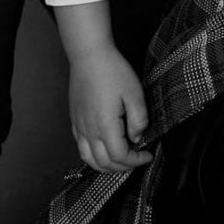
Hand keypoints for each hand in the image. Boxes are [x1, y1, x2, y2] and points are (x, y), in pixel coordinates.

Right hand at [67, 43, 152, 171]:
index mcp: (105, 126)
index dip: (136, 160)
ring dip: (106, 166)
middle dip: (123, 167)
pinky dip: (93, 157)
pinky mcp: (75, 121)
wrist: (89, 56)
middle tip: (137, 160)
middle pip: (104, 163)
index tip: (148, 154)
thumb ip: (138, 119)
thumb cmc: (113, 71)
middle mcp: (89, 131)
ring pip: (89, 159)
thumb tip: (137, 138)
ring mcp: (79, 127)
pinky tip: (103, 149)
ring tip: (121, 162)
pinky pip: (81, 148)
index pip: (120, 156)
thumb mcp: (134, 92)